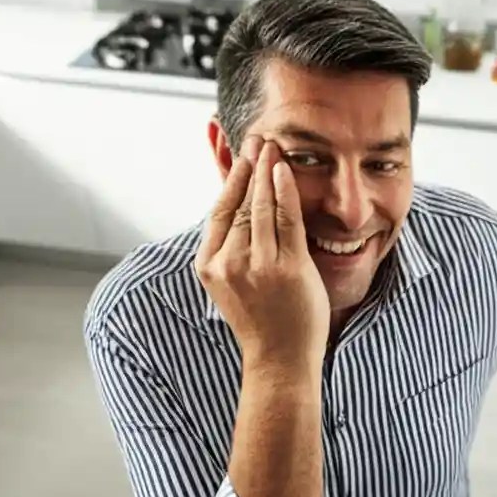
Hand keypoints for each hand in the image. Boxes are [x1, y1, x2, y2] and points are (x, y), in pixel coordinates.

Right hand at [194, 137, 328, 366]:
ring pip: (261, 206)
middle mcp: (229, 263)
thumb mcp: (234, 279)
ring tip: (273, 146)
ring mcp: (258, 266)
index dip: (230, 177)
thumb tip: (231, 205)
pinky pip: (286, 219)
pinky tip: (284, 171)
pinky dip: (284, 191)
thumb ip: (233, 241)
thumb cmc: (261, 318)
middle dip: (249, 165)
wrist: (280, 359)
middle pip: (239, 202)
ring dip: (267, 170)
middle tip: (258, 137)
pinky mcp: (287, 268)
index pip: (219, 209)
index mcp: (209, 266)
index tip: (240, 152)